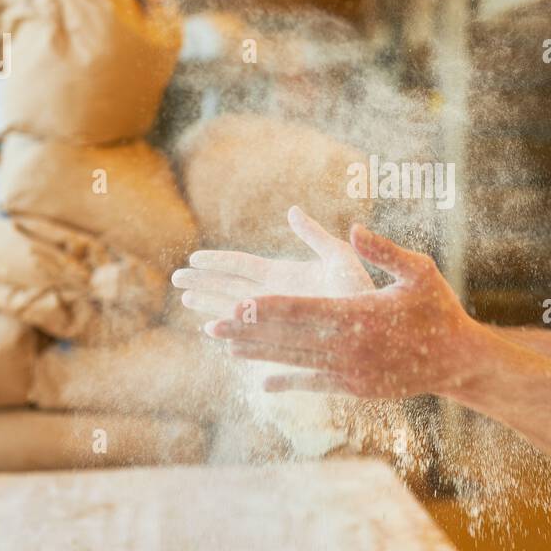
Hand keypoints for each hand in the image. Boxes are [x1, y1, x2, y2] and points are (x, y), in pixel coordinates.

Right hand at [172, 205, 373, 321]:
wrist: (375, 325)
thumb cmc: (360, 288)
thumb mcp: (337, 256)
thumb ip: (314, 235)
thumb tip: (292, 210)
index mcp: (283, 273)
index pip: (242, 265)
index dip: (217, 261)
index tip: (193, 258)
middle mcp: (274, 296)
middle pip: (230, 288)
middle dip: (203, 284)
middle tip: (175, 280)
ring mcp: (276, 318)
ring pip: (234, 312)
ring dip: (210, 307)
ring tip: (186, 303)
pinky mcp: (282, 339)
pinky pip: (250, 336)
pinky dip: (231, 333)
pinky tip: (214, 332)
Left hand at [203, 223, 490, 399]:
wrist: (457, 359)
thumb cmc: (437, 308)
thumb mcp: (418, 271)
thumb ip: (384, 250)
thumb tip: (354, 228)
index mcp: (361, 315)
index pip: (306, 310)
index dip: (270, 309)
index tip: (239, 304)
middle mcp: (351, 347)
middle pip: (290, 338)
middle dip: (249, 332)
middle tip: (212, 327)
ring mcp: (351, 372)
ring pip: (295, 362)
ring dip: (258, 354)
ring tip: (225, 348)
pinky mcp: (354, 388)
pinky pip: (313, 384)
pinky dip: (287, 381)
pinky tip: (261, 383)